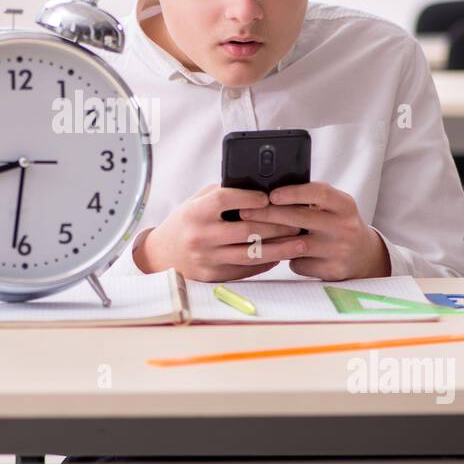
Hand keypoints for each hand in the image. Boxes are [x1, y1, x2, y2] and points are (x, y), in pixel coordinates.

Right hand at [134, 184, 304, 281]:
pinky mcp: (214, 276)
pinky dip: (266, 262)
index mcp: (195, 212)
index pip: (225, 200)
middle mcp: (200, 236)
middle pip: (246, 229)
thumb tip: (259, 187)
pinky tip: (282, 255)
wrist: (163, 255)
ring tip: (301, 243)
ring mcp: (207, 258)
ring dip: (280, 248)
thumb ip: (223, 194)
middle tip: (299, 221)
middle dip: (278, 225)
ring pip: (252, 253)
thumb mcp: (197, 202)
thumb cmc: (186, 222)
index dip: (249, 197)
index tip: (268, 197)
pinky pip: (246, 269)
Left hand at [238, 181, 391, 279]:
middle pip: (301, 219)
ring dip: (271, 239)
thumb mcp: (334, 207)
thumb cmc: (337, 223)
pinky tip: (281, 254)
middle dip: (268, 215)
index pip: (319, 193)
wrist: (364, 255)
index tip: (271, 194)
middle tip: (245, 213)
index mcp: (344, 205)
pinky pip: (299, 264)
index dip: (293, 193)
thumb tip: (267, 193)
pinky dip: (287, 259)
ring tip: (251, 233)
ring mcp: (339, 250)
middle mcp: (345, 227)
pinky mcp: (332, 270)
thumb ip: (310, 199)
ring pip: (296, 244)